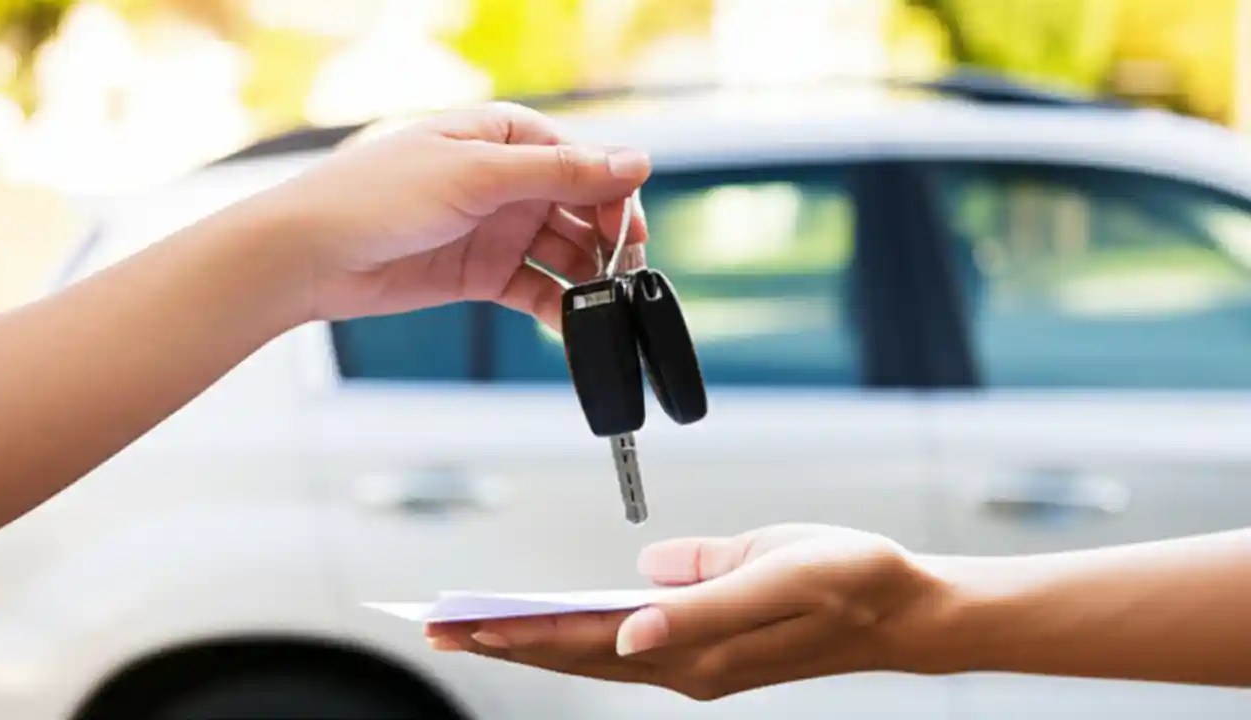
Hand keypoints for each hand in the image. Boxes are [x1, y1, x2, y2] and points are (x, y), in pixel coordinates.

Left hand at [256, 102, 649, 327]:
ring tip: (604, 304)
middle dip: (606, 240)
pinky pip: (535, 289)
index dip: (612, 192)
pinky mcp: (480, 274)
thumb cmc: (374, 197)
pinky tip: (576, 322)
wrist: (308, 256)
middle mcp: (503, 180)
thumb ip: (559, 173)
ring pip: (562, 252)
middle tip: (625, 273)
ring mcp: (492, 229)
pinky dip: (558, 306)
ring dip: (587, 277)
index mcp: (502, 136)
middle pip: (578, 208)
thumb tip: (633, 161)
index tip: (631, 228)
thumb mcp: (476, 176)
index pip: (580, 159)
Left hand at [426, 525, 949, 700]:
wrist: (901, 611)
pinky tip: (547, 629)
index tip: (465, 622)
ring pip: (592, 657)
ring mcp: (693, 665)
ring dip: (529, 641)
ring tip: (472, 624)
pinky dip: (574, 641)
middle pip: (576, 654)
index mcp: (700, 644)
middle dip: (502, 638)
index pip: (588, 639)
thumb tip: (635, 601)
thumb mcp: (780, 569)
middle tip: (435, 622)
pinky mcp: (703, 655)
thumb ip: (705, 594)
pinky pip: (622, 649)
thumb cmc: (848, 576)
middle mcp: (687, 666)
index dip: (522, 629)